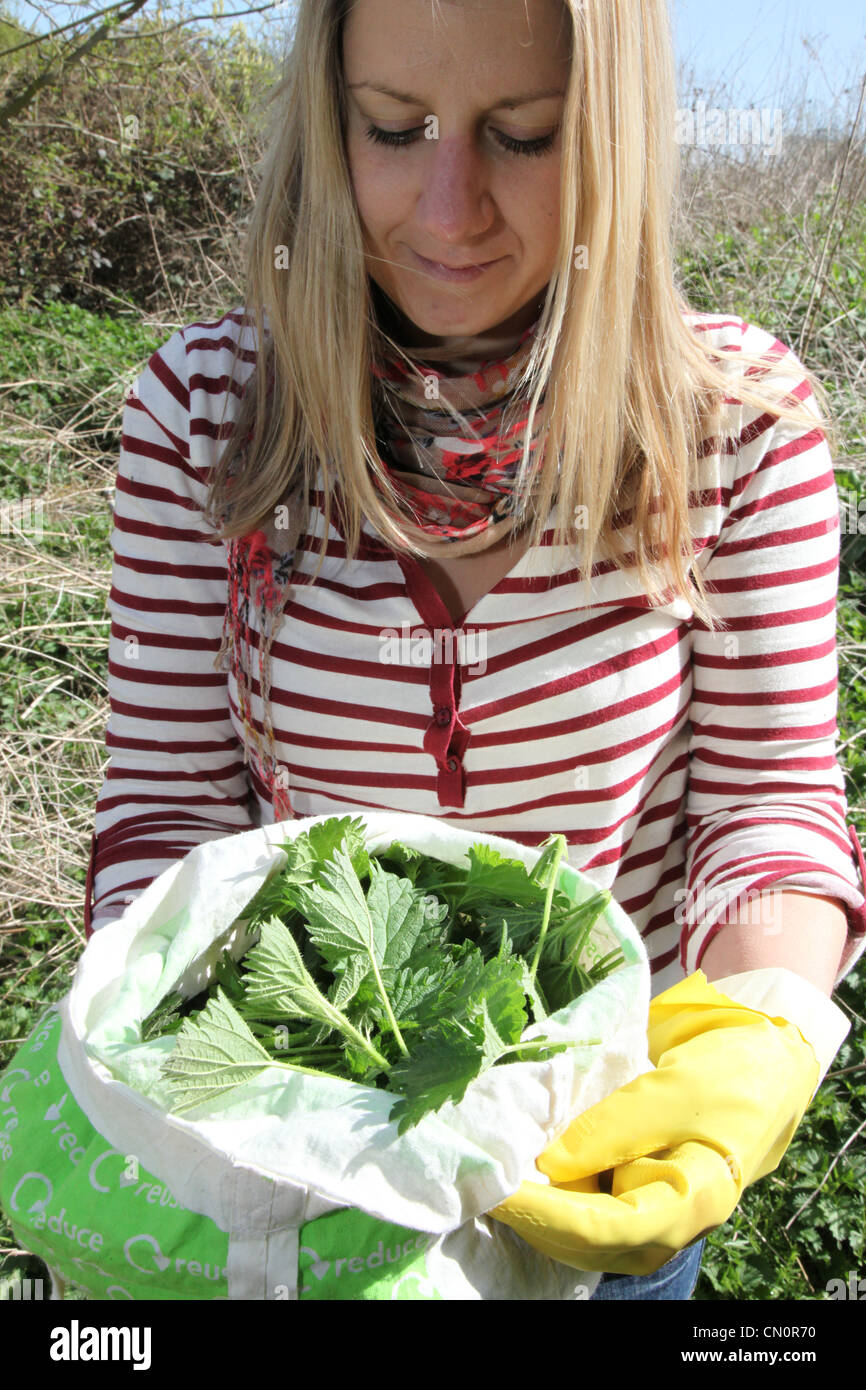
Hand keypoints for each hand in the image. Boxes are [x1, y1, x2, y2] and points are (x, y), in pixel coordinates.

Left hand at [489, 971, 820, 1274]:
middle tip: (473, 1181)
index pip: (609, 1228)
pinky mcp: (630, 1189)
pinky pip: (581, 1203)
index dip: (549, 1215)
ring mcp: (647, 1208)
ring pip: (578, 1229)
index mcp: (694, 1203)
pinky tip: (512, 1170)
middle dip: (529, 1217)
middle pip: (587, 1240)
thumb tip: (547, 1166)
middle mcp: (666, 1222)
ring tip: (484, 1176)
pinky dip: (544, 1192)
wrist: (763, 1058)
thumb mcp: (674, 1090)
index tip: (498, 1190)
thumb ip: (611, 1129)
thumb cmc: (729, 1072)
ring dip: (531, 1208)